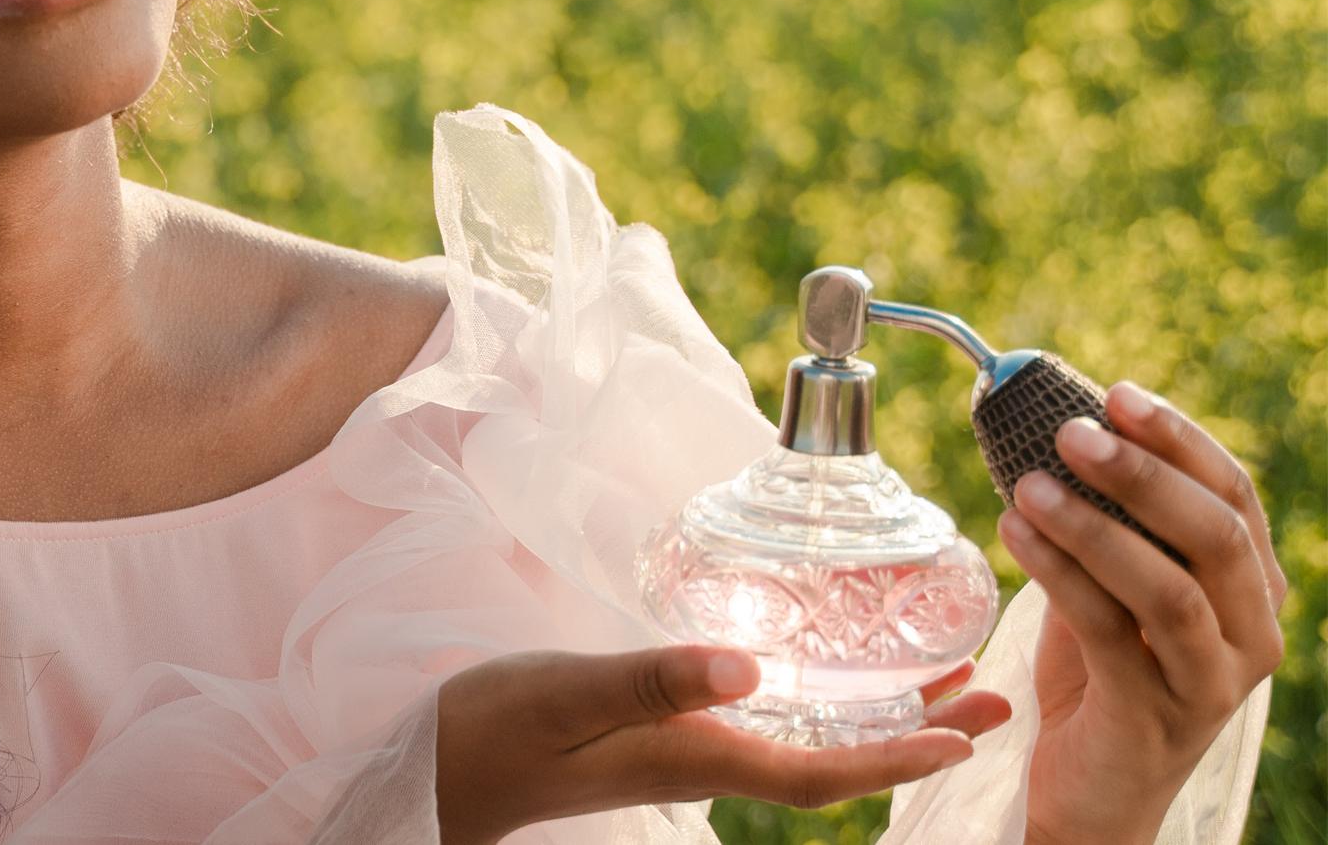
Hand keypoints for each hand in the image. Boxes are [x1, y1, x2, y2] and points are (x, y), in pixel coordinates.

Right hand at [432, 643, 1010, 844]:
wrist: (445, 767)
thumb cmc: (498, 728)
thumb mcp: (570, 692)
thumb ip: (655, 679)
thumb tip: (751, 672)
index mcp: (697, 757)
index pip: (822, 770)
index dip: (898, 756)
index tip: (969, 734)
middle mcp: (709, 763)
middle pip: (838, 761)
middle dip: (921, 736)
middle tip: (997, 698)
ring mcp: (692, 753)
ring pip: (814, 744)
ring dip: (885, 718)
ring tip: (948, 681)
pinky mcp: (672, 736)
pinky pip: (776, 729)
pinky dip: (828, 704)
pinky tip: (835, 675)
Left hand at [997, 381, 1288, 844]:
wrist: (1093, 791)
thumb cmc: (1102, 677)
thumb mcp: (1116, 593)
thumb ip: (1110, 528)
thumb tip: (1054, 433)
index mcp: (1251, 593)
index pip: (1234, 498)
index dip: (1180, 440)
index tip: (1117, 394)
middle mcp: (1249, 636)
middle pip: (1216, 536)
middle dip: (1144, 472)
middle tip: (1069, 431)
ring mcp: (1208, 682)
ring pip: (1168, 588)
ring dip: (1094, 526)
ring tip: (1027, 484)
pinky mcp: (1152, 715)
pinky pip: (1108, 632)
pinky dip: (1058, 573)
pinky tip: (1012, 533)